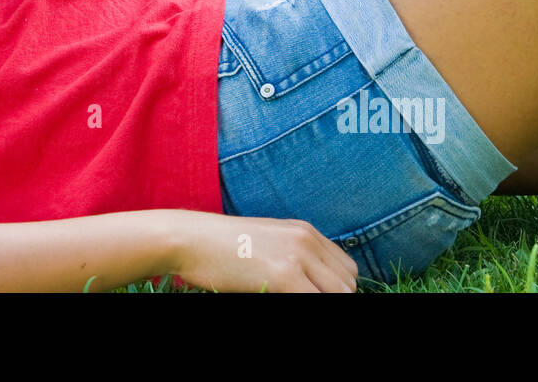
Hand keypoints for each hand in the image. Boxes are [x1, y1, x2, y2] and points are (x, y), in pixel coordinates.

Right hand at [164, 209, 357, 292]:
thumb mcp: (267, 242)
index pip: (347, 268)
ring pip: (340, 294)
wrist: (190, 239)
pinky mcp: (284, 277)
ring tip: (294, 300)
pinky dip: (309, 307)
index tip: (317, 295)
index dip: (338, 290)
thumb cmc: (221, 246)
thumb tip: (311, 283)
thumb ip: (295, 256)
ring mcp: (296, 257)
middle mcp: (306, 240)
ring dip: (323, 301)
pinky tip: (281, 300)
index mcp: (305, 231)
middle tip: (306, 300)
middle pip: (347, 284)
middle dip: (334, 298)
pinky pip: (315, 301)